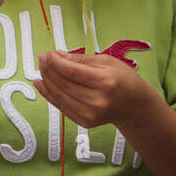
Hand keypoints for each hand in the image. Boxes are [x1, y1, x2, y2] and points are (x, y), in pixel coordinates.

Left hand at [34, 50, 153, 128]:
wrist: (134, 106)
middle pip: (63, 83)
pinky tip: (41, 84)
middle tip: (42, 59)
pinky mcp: (84, 122)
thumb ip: (81, 59)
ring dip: (46, 81)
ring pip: (58, 95)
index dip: (55, 62)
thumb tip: (58, 56)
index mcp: (105, 82)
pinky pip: (60, 106)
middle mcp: (97, 100)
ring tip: (41, 69)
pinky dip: (48, 94)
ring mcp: (90, 114)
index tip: (48, 54)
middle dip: (49, 69)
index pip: (71, 71)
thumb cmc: (122, 80)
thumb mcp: (107, 62)